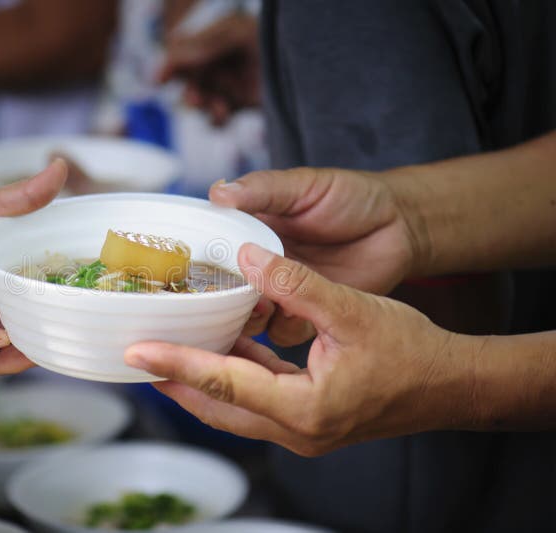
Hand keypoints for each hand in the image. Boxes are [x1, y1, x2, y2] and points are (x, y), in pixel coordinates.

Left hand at [124, 244, 474, 455]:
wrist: (452, 384)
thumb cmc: (412, 351)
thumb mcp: (353, 309)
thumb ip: (295, 284)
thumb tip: (246, 256)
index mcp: (303, 408)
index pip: (223, 382)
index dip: (176, 363)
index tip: (137, 352)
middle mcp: (296, 430)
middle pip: (217, 408)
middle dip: (176, 381)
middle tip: (139, 355)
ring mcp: (302, 430)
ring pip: (234, 409)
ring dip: (201, 381)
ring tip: (169, 351)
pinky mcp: (309, 420)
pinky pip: (257, 402)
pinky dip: (233, 378)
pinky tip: (223, 349)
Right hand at [158, 13, 259, 125]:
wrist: (302, 67)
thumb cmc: (268, 40)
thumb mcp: (234, 35)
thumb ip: (201, 46)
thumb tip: (165, 60)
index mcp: (209, 40)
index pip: (178, 54)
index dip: (167, 67)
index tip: (158, 80)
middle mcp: (213, 63)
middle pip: (186, 82)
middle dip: (188, 92)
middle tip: (196, 99)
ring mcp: (225, 85)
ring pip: (199, 102)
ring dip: (202, 107)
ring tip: (218, 108)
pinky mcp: (237, 104)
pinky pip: (215, 118)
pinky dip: (216, 119)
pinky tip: (224, 114)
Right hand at [212, 167, 424, 344]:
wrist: (401, 227)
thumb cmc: (351, 197)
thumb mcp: (303, 186)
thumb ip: (262, 190)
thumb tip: (217, 192)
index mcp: (251, 231)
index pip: (213, 249)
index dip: (199, 262)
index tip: (186, 270)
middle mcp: (261, 265)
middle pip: (224, 290)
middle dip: (221, 297)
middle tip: (223, 297)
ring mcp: (282, 292)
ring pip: (249, 315)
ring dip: (249, 316)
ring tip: (259, 308)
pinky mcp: (307, 315)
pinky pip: (283, 332)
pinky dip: (282, 328)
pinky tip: (290, 318)